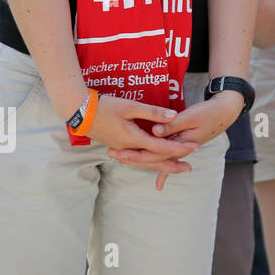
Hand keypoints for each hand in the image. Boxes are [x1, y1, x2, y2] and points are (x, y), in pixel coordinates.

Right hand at [83, 95, 200, 190]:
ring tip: (175, 166)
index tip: (194, 147)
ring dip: (161, 165)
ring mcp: (121, 149)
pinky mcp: (117, 146)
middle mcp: (128, 148)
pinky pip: (137, 158)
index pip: (161, 147)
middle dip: (172, 164)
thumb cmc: (105, 107)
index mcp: (134, 138)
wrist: (79, 112)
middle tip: (189, 168)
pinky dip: (148, 161)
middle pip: (154, 161)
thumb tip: (173, 115)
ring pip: (144, 162)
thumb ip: (152, 112)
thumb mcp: (130, 106)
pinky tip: (153, 160)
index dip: (179, 148)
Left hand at [113, 92, 241, 189]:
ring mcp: (182, 148)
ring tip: (120, 157)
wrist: (225, 112)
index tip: (120, 151)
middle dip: (133, 158)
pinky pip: (168, 158)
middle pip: (153, 158)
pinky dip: (163, 169)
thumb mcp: (191, 116)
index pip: (155, 152)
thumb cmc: (209, 112)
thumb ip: (172, 125)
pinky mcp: (182, 145)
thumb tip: (154, 132)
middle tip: (112, 154)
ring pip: (158, 159)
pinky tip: (160, 184)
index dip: (136, 153)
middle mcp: (180, 149)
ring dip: (140, 159)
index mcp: (181, 142)